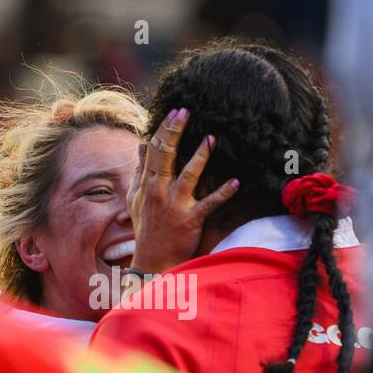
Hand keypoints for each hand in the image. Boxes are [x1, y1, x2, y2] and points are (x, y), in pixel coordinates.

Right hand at [128, 108, 239, 272]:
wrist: (152, 260)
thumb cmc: (146, 228)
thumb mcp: (136, 198)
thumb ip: (139, 171)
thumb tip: (140, 144)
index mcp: (148, 184)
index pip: (154, 151)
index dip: (164, 130)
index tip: (175, 112)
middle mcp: (159, 192)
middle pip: (165, 156)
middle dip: (174, 133)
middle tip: (185, 112)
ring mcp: (175, 206)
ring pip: (188, 176)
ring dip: (200, 156)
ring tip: (211, 138)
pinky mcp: (191, 220)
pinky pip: (209, 204)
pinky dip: (223, 193)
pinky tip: (236, 181)